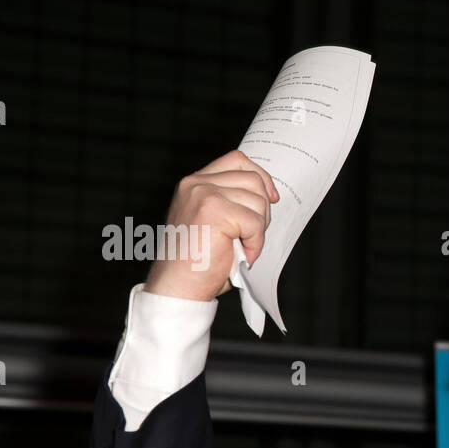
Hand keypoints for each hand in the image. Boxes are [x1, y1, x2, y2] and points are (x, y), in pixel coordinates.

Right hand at [143, 150, 278, 301]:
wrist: (177, 287)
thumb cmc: (196, 263)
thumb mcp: (214, 223)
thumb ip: (231, 202)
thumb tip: (266, 196)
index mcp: (195, 183)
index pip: (237, 160)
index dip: (260, 177)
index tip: (271, 197)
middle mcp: (197, 184)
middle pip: (253, 180)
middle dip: (262, 211)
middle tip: (249, 236)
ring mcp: (205, 195)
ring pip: (258, 201)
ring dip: (258, 230)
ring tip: (241, 248)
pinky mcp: (214, 211)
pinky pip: (255, 223)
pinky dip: (255, 244)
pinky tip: (241, 255)